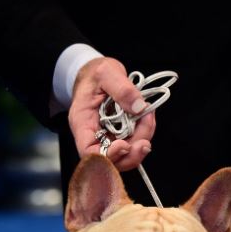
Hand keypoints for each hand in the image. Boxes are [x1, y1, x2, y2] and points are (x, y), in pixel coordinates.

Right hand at [68, 57, 155, 171]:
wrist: (98, 73)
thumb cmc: (96, 73)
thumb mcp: (107, 72)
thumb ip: (122, 88)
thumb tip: (139, 107)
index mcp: (82, 123)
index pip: (89, 152)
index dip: (107, 156)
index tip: (125, 145)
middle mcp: (93, 134)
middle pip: (110, 159)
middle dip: (131, 154)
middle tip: (145, 141)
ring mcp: (107, 136)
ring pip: (125, 154)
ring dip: (141, 141)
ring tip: (149, 118)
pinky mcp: (120, 134)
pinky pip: (133, 142)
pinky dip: (143, 134)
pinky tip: (148, 118)